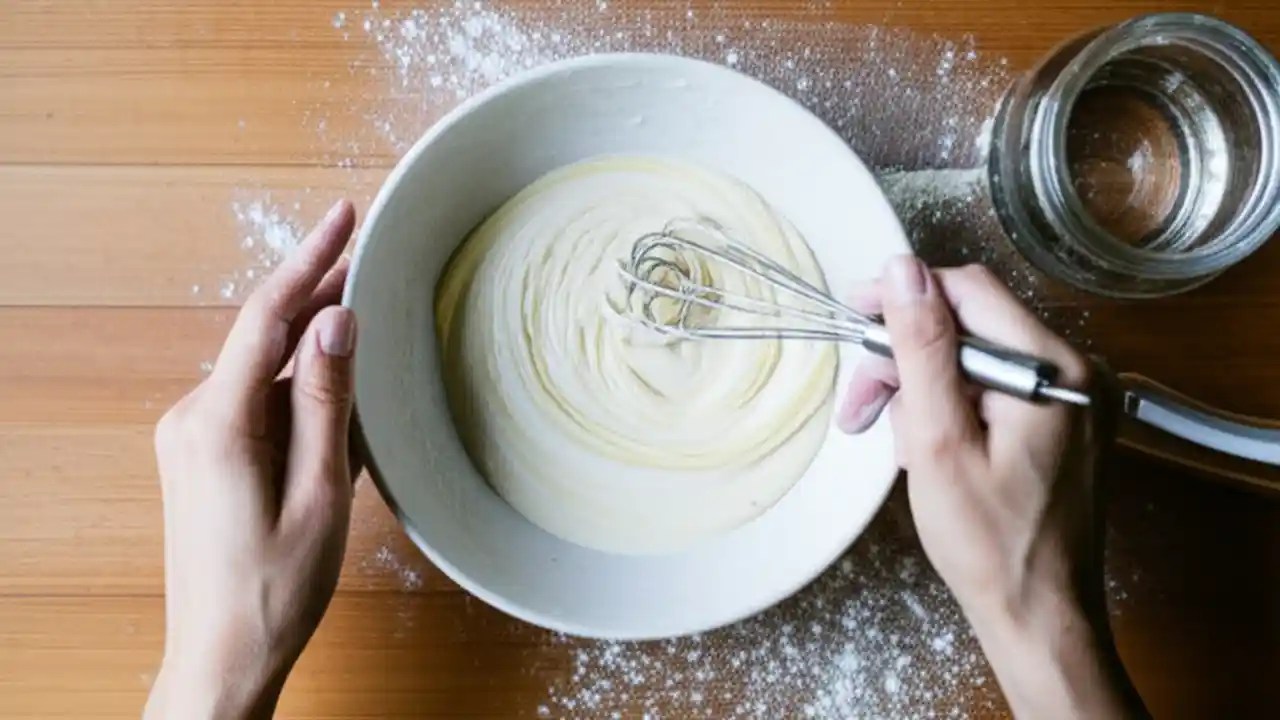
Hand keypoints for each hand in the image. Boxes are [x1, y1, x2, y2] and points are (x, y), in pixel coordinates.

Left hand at [145, 201, 358, 719]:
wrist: (223, 656)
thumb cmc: (274, 589)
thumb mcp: (319, 494)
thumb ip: (325, 402)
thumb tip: (338, 323)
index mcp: (217, 424)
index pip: (266, 317)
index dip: (309, 261)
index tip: (344, 216)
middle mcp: (193, 419)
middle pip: (262, 336)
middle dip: (316, 296)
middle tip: (368, 256)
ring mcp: (192, 437)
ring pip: (261, 369)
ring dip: (310, 347)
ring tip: (365, 323)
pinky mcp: (202, 455)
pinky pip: (255, 401)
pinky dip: (296, 387)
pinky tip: (335, 391)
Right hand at [839, 256, 1143, 717]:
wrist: (1041, 618)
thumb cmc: (990, 544)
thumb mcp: (940, 441)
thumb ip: (923, 349)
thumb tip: (902, 270)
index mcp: (1054, 369)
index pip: (967, 291)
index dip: (903, 299)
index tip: (854, 319)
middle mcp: (1075, 372)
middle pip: (970, 327)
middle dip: (908, 360)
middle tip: (861, 409)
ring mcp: (1073, 399)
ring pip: (976, 361)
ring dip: (924, 394)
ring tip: (903, 449)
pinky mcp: (1063, 424)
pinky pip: (994, 392)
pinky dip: (953, 413)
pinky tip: (933, 453)